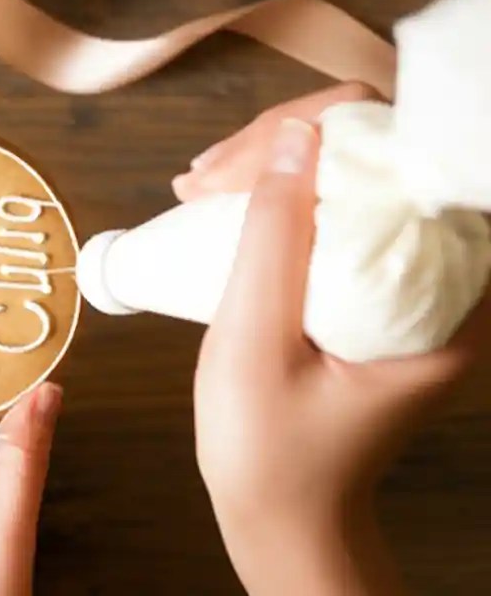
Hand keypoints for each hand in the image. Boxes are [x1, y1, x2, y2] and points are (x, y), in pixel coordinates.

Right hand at [187, 89, 489, 595]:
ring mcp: (412, 282)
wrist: (281, 514)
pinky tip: (223, 199)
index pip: (412, 160)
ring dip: (276, 163)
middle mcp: (447, 281)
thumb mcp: (254, 341)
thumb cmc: (269, 450)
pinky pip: (340, 209)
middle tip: (204, 177)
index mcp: (449, 300)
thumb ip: (274, 236)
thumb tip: (295, 134)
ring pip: (356, 174)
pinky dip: (283, 195)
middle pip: (383, 155)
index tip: (244, 163)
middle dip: (287, 142)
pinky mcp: (378, 287)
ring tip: (197, 187)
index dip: (329, 133)